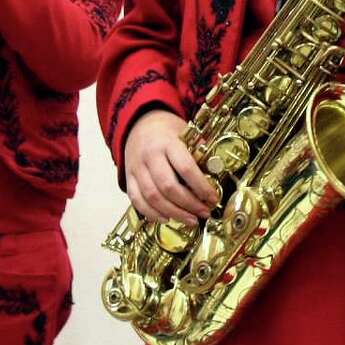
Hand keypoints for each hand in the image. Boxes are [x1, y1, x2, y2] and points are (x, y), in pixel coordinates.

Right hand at [124, 110, 219, 224]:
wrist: (140, 124)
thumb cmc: (167, 131)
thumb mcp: (185, 133)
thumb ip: (198, 152)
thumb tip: (215, 172)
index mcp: (167, 143)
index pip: (186, 168)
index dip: (201, 187)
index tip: (213, 198)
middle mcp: (149, 156)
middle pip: (168, 186)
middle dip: (189, 204)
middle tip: (204, 212)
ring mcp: (136, 168)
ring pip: (152, 197)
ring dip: (174, 213)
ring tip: (191, 220)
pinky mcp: (129, 178)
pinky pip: (137, 200)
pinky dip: (152, 213)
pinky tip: (167, 219)